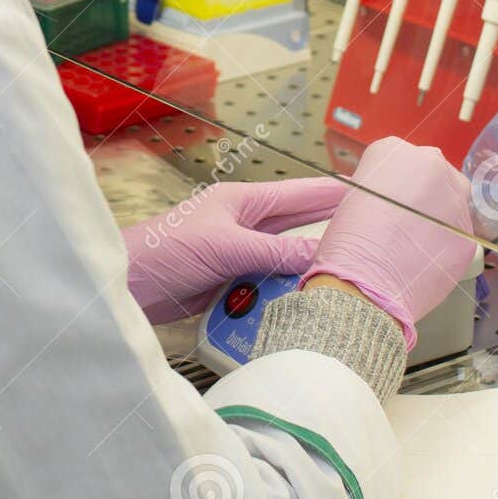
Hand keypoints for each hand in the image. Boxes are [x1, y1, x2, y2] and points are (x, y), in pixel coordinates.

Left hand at [122, 177, 346, 323]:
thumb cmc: (164, 251)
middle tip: (371, 241)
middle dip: (330, 235)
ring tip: (343, 280)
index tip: (368, 193)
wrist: (125, 285)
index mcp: (244, 203)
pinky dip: (282, 296)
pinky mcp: (229, 283)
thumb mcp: (225, 247)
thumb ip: (273, 253)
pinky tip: (302, 305)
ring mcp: (237, 255)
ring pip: (285, 263)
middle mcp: (245, 226)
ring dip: (305, 273)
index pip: (300, 194)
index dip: (334, 193)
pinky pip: (266, 288)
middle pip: (298, 230)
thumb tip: (320, 259)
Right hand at [298, 137, 473, 346]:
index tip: (388, 199)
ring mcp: (454, 199)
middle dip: (423, 193)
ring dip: (438, 216)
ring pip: (453, 201)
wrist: (364, 284)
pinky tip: (423, 258)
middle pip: (434, 173)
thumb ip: (383, 186)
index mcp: (394, 150)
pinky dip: (444, 245)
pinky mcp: (467, 233)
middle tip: (403, 220)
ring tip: (414, 240)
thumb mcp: (354, 197)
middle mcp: (430, 164)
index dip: (393, 182)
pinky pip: (458, 234)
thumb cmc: (348, 244)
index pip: (401, 157)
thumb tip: (397, 198)